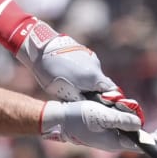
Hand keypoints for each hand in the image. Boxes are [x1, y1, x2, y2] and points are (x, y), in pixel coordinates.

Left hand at [16, 24, 142, 120]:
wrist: (41, 49)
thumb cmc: (52, 73)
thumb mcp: (65, 93)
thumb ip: (81, 100)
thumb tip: (90, 107)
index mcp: (94, 78)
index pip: (113, 92)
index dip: (114, 101)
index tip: (113, 108)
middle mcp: (96, 67)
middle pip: (105, 84)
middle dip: (101, 93)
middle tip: (93, 102)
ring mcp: (91, 58)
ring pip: (95, 75)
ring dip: (90, 82)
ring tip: (77, 88)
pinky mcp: (84, 52)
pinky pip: (88, 66)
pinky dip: (85, 73)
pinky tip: (73, 76)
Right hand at [40, 101, 156, 152]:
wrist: (58, 117)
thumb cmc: (79, 117)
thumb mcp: (102, 117)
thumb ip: (122, 120)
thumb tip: (140, 124)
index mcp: (116, 142)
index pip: (142, 144)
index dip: (156, 137)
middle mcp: (114, 140)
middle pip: (134, 129)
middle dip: (133, 115)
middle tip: (123, 104)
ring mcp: (107, 134)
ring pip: (124, 122)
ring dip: (121, 110)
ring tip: (108, 103)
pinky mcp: (101, 127)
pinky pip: (114, 118)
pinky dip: (113, 110)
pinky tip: (104, 103)